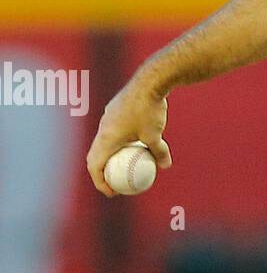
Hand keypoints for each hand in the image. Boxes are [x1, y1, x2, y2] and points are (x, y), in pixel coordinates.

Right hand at [87, 76, 172, 196]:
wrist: (149, 80)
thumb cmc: (150, 109)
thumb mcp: (155, 134)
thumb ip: (159, 152)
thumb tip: (165, 166)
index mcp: (106, 137)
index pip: (95, 165)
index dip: (100, 182)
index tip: (112, 192)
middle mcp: (103, 127)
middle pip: (96, 154)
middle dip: (102, 171)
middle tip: (115, 183)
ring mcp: (108, 117)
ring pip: (105, 141)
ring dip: (111, 155)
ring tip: (125, 166)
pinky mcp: (115, 108)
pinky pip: (114, 130)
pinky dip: (119, 141)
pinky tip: (136, 143)